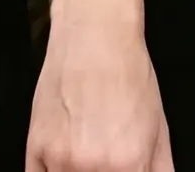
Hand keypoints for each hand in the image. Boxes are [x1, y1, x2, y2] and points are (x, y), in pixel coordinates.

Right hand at [28, 0, 172, 171]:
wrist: (95, 37)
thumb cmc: (128, 75)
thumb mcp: (158, 127)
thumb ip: (159, 169)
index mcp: (130, 163)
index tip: (126, 170)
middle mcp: (94, 166)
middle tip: (103, 160)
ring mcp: (61, 160)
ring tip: (87, 152)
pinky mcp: (35, 149)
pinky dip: (53, 171)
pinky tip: (65, 159)